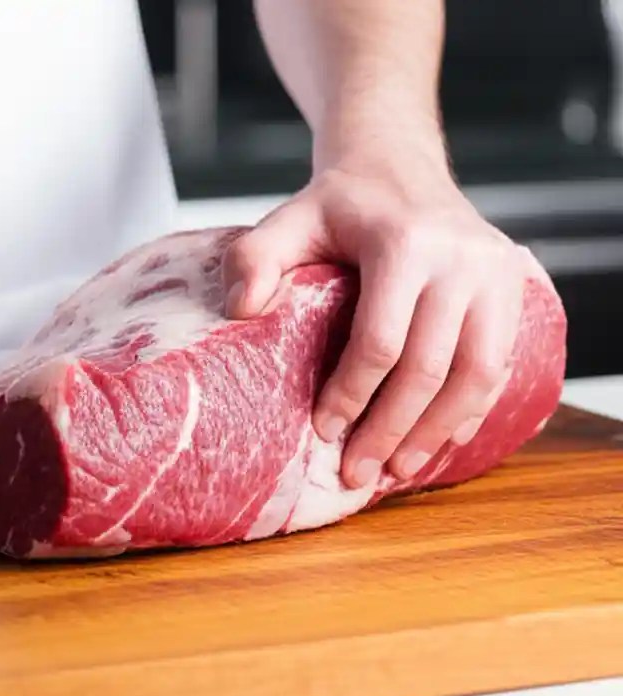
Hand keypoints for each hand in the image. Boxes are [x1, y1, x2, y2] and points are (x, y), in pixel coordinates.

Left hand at [222, 156, 538, 488]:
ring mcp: (496, 274)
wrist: (398, 166)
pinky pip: (500, 364)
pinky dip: (470, 410)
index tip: (322, 430)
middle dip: (391, 429)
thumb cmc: (339, 204)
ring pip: (477, 375)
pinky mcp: (513, 289)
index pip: (381, 340)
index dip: (352, 394)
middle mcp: (461, 259)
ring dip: (436, 431)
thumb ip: (254, 258)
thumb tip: (241, 310)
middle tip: (356, 471)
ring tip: (397, 470)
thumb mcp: (288, 219)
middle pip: (430, 368)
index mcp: (406, 242)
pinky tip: (438, 440)